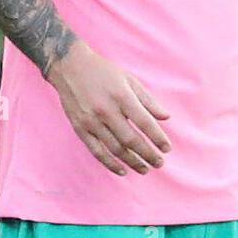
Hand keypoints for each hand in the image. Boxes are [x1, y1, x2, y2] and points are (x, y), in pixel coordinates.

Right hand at [47, 40, 171, 176]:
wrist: (70, 67)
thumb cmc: (103, 72)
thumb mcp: (129, 80)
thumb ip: (147, 100)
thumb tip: (166, 117)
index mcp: (122, 96)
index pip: (144, 122)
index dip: (157, 137)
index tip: (167, 148)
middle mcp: (107, 110)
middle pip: (131, 139)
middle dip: (147, 154)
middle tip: (159, 163)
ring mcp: (91, 121)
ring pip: (115, 149)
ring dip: (132, 162)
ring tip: (144, 169)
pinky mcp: (80, 128)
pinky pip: (97, 151)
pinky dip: (110, 164)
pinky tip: (122, 170)